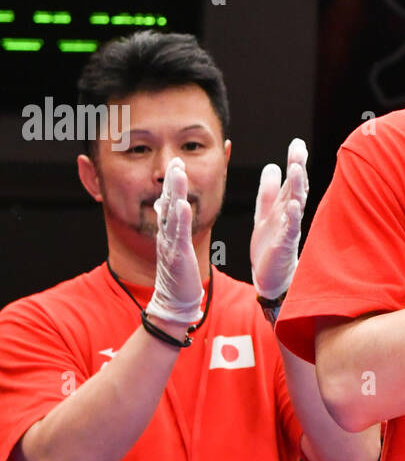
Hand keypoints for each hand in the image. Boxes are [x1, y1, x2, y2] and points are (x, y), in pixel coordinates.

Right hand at [148, 158, 203, 323]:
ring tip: (178, 173)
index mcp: (168, 230)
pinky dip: (180, 219)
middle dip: (172, 181)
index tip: (177, 163)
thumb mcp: (177, 244)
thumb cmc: (179, 272)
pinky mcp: (176, 254)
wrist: (174, 300)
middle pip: (167, 201)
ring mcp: (169, 242)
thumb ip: (177, 225)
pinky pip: (177, 234)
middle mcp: (166, 233)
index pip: (169, 201)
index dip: (172, 183)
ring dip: (175, 192)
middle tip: (176, 160)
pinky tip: (183, 204)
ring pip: (171, 213)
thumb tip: (175, 206)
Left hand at [251, 137, 307, 298]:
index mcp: (285, 206)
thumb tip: (272, 165)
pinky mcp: (285, 244)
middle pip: (297, 187)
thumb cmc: (270, 245)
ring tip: (295, 168)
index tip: (297, 143)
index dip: (295, 162)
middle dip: (298, 168)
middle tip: (299, 148)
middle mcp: (290, 215)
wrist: (269, 276)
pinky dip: (292, 216)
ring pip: (296, 204)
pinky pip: (290, 229)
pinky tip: (292, 205)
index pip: (292, 181)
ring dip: (297, 186)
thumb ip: (268, 192)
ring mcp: (290, 229)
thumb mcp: (264, 213)